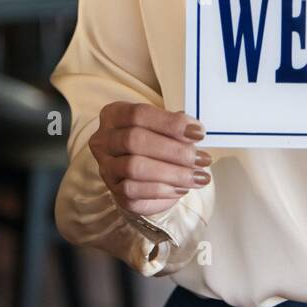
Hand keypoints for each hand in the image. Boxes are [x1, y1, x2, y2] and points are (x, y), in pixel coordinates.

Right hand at [90, 101, 211, 217]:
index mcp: (115, 115)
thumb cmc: (156, 141)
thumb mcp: (164, 127)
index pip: (139, 114)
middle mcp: (104, 140)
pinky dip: (163, 190)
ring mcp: (106, 167)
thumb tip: (194, 130)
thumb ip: (175, 126)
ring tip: (199, 177)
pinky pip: (134, 191)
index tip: (199, 133)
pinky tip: (183, 188)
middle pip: (135, 140)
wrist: (146, 173)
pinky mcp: (113, 191)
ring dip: (173, 173)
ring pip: (134, 168)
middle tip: (203, 158)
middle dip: (174, 151)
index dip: (170, 123)